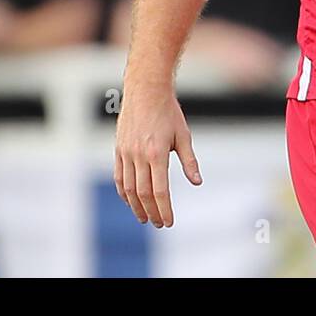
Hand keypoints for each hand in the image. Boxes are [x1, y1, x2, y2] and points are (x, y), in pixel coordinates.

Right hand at [114, 81, 202, 227]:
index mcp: (157, 153)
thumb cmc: (169, 112)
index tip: (169, 222)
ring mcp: (126, 153)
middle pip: (143, 193)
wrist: (146, 91)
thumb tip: (197, 182)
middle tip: (159, 224)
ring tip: (145, 218)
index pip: (160, 190)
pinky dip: (124, 192)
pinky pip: (119, 176)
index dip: (164, 209)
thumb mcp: (184, 135)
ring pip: (128, 188)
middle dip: (152, 212)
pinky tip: (131, 201)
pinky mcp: (119, 149)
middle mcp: (139, 155)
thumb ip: (189, 161)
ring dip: (136, 206)